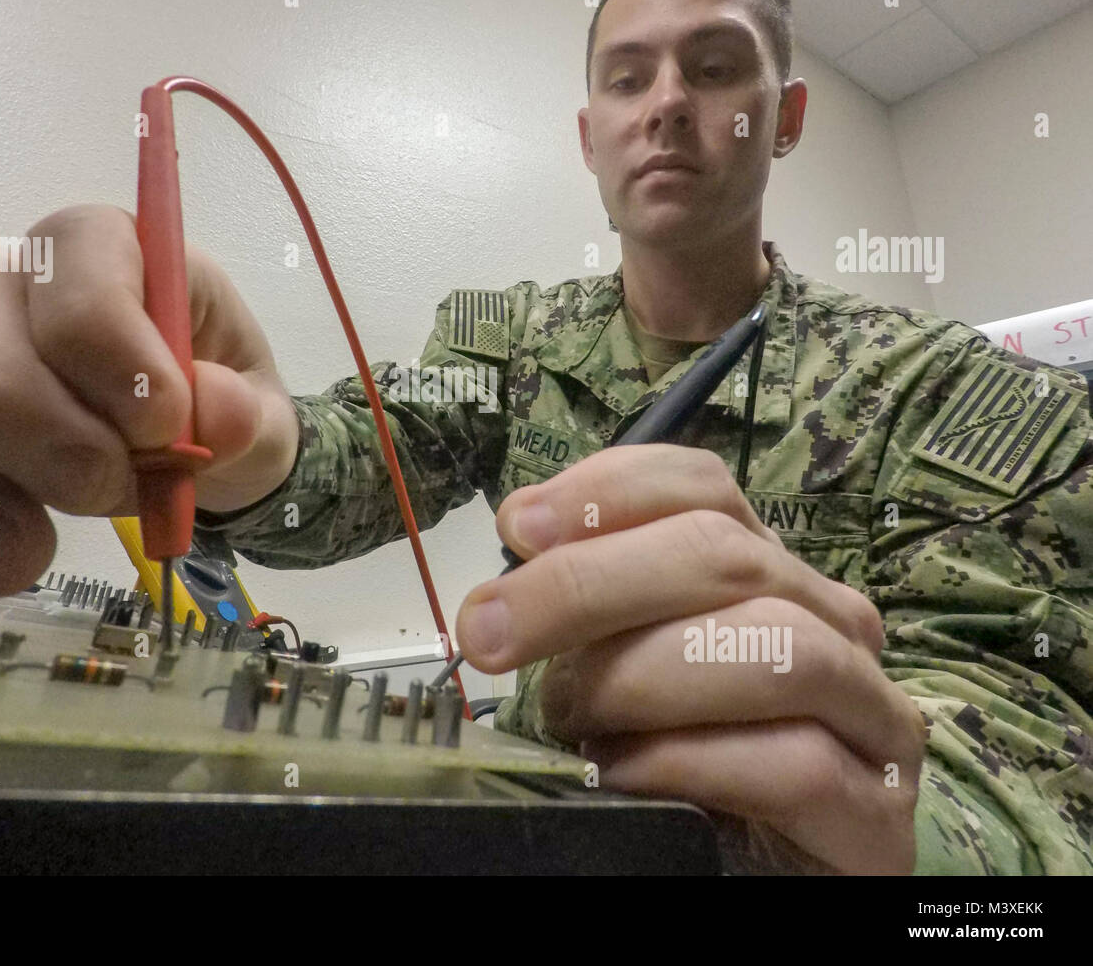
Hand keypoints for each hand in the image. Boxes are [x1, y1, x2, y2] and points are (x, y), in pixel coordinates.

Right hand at [0, 204, 299, 595]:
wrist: (189, 452)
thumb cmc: (217, 401)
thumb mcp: (257, 411)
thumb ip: (244, 413)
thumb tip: (215, 412)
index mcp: (109, 244)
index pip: (80, 261)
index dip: (113, 347)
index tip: (165, 425)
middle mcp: (13, 273)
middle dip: (37, 416)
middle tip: (112, 485)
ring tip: (37, 552)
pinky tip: (0, 565)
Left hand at [456, 445, 927, 873]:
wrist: (748, 880)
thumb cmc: (674, 766)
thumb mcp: (619, 671)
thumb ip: (591, 616)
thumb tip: (510, 575)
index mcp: (768, 573)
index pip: (702, 488)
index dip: (607, 493)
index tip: (519, 527)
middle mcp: (833, 625)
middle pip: (727, 556)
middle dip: (589, 584)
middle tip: (490, 631)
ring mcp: (871, 719)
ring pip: (777, 648)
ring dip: (643, 677)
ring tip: (573, 720)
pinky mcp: (878, 821)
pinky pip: (796, 765)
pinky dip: (688, 761)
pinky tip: (624, 774)